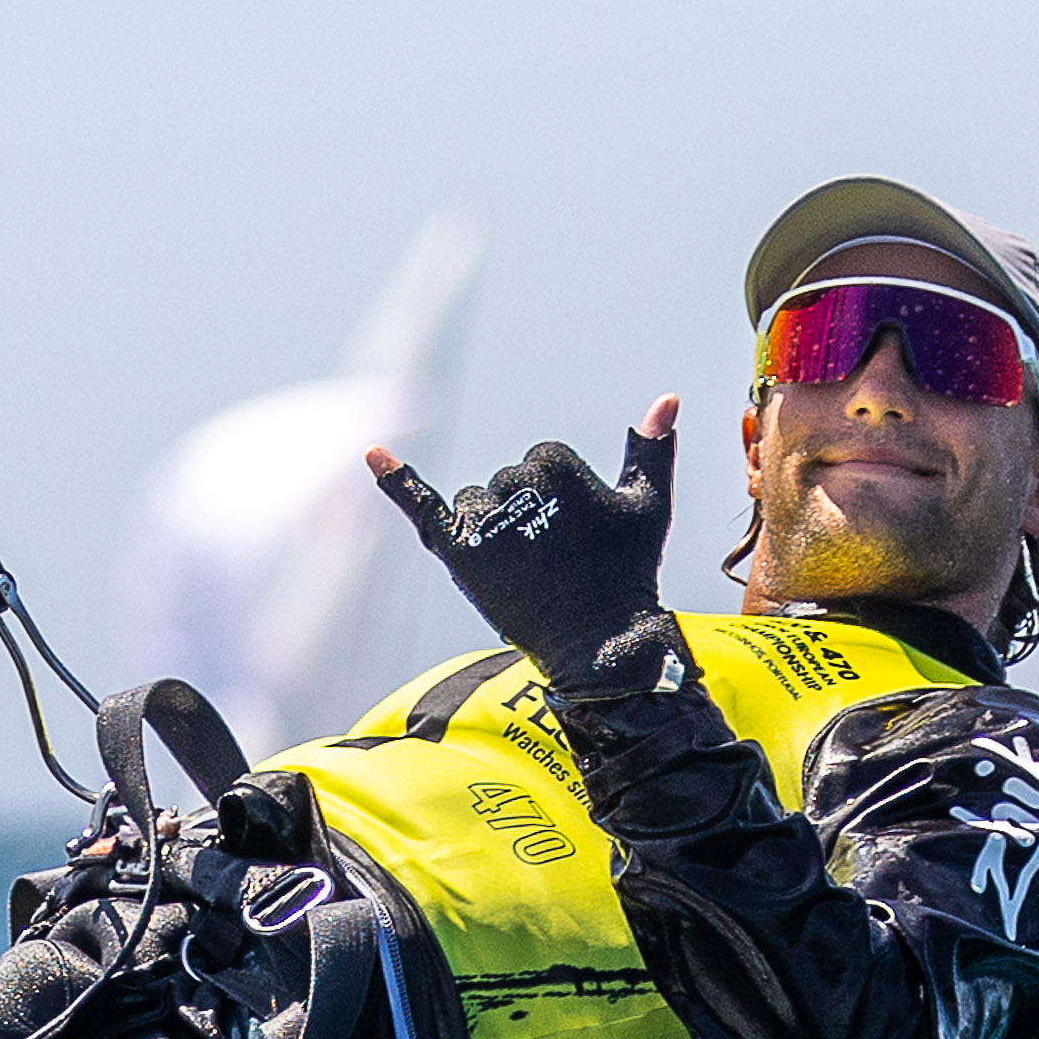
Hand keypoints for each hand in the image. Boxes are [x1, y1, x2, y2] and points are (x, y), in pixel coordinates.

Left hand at [367, 398, 682, 678]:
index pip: (542, 459)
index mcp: (555, 463)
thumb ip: (652, 449)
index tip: (579, 530)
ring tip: (526, 567)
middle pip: (507, 480)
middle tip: (556, 556)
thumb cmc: (629, 569)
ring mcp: (481, 519)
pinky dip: (395, 480)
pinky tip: (372, 453)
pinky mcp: (456, 550)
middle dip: (527, 512)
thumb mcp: (649, 503)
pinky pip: (419, 506)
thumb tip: (667, 397)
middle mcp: (513, 483)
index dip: (562, 496)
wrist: (598, 640)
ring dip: (492, 526)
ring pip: (474, 502)